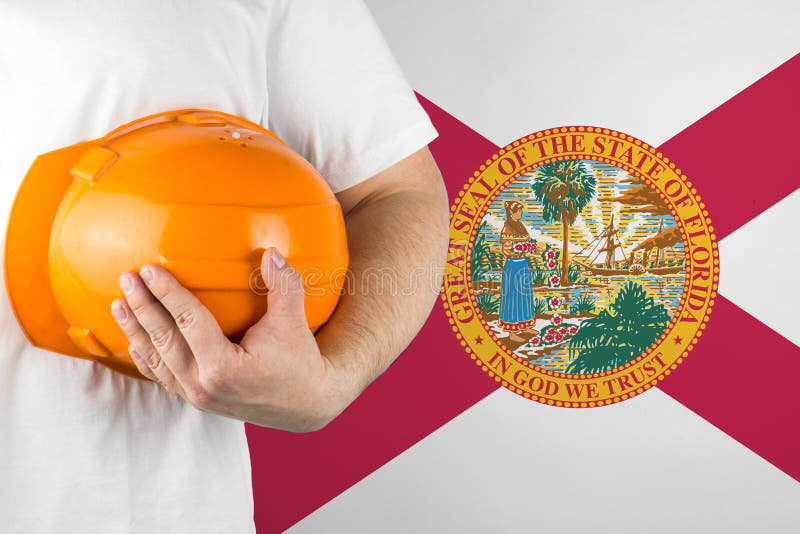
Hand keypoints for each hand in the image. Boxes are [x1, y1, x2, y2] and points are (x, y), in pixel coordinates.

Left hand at [110, 248, 345, 431]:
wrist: (305, 405)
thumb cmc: (300, 363)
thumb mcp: (294, 323)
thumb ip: (284, 287)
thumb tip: (271, 253)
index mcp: (223, 367)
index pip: (187, 322)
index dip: (167, 293)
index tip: (149, 270)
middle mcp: (203, 385)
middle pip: (163, 340)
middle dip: (142, 307)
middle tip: (127, 279)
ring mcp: (197, 396)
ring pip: (156, 360)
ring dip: (135, 331)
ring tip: (119, 304)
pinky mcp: (197, 399)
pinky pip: (163, 376)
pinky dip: (146, 356)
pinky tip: (135, 340)